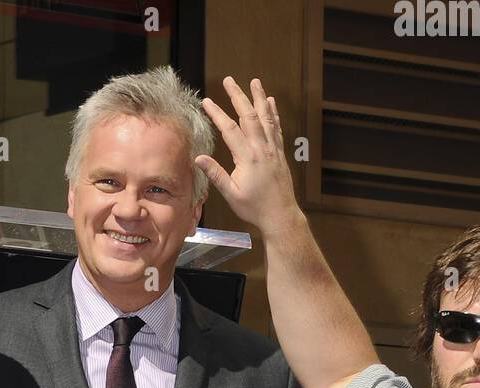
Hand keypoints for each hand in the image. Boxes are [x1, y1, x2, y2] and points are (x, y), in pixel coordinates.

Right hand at [197, 77, 302, 237]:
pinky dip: (273, 113)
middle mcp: (261, 149)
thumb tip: (198, 158)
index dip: (217, 114)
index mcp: (248, 159)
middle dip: (238, 97)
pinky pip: (276, 128)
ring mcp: (273, 149)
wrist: (280, 215)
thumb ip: (216, 175)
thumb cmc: (254, 208)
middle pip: (249, 116)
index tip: (207, 101)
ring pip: (265, 118)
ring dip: (258, 98)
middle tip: (229, 80)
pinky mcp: (279, 153)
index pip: (230, 130)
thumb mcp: (231, 194)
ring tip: (255, 82)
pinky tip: (270, 102)